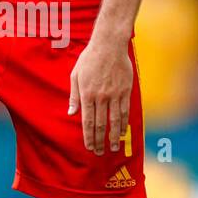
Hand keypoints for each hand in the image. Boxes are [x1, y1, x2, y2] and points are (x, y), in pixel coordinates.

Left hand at [68, 33, 132, 154]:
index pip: (87, 121)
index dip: (88, 136)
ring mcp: (114, 94)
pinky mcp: (125, 90)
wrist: (109, 45)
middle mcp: (100, 97)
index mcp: (87, 94)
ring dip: (114, 136)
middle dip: (100, 140)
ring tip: (113, 147)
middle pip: (100, 124)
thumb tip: (72, 113)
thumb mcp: (75, 75)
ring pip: (114, 120)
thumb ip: (74, 96)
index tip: (89, 147)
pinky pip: (125, 110)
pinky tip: (123, 132)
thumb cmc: (89, 59)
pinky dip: (124, 123)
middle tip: (100, 152)